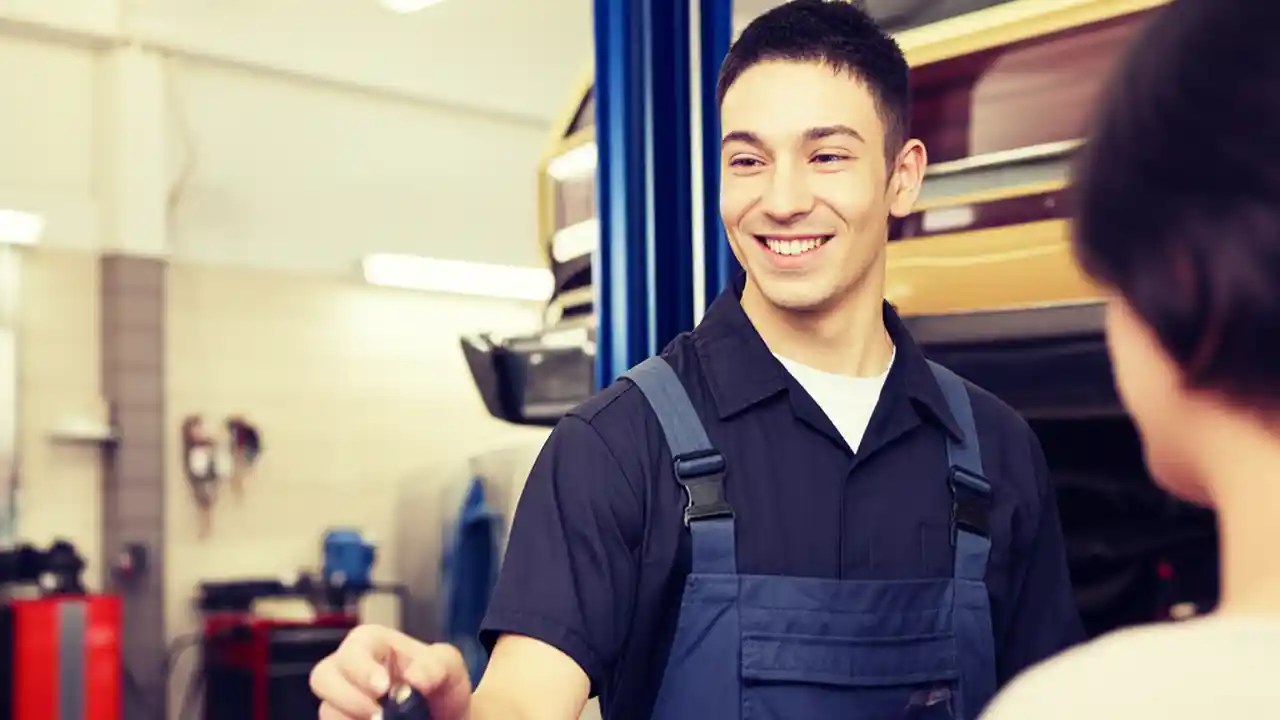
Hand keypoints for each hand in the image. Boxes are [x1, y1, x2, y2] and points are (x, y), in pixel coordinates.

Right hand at [310, 624, 471, 718]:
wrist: (443, 717)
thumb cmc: (440, 683)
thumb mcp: (448, 667)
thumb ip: (436, 666)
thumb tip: (414, 679)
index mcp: (370, 643)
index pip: (353, 649)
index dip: (362, 669)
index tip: (382, 688)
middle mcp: (348, 669)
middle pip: (322, 677)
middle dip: (348, 699)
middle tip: (379, 715)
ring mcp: (341, 699)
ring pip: (327, 710)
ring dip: (350, 719)